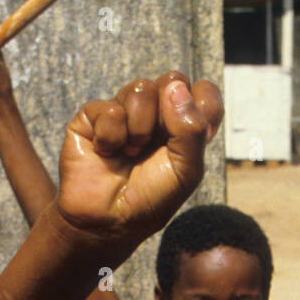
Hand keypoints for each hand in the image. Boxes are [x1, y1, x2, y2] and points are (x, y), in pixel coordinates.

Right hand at [56, 72, 222, 247]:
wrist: (108, 219)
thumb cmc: (151, 199)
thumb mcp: (186, 172)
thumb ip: (191, 130)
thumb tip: (176, 88)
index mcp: (185, 127)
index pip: (204, 93)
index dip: (204, 100)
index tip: (197, 128)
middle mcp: (157, 114)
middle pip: (174, 79)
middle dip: (169, 110)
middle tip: (159, 141)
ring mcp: (125, 111)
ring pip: (141, 89)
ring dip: (139, 128)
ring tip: (131, 153)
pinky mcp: (94, 115)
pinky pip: (109, 108)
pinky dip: (111, 136)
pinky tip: (107, 152)